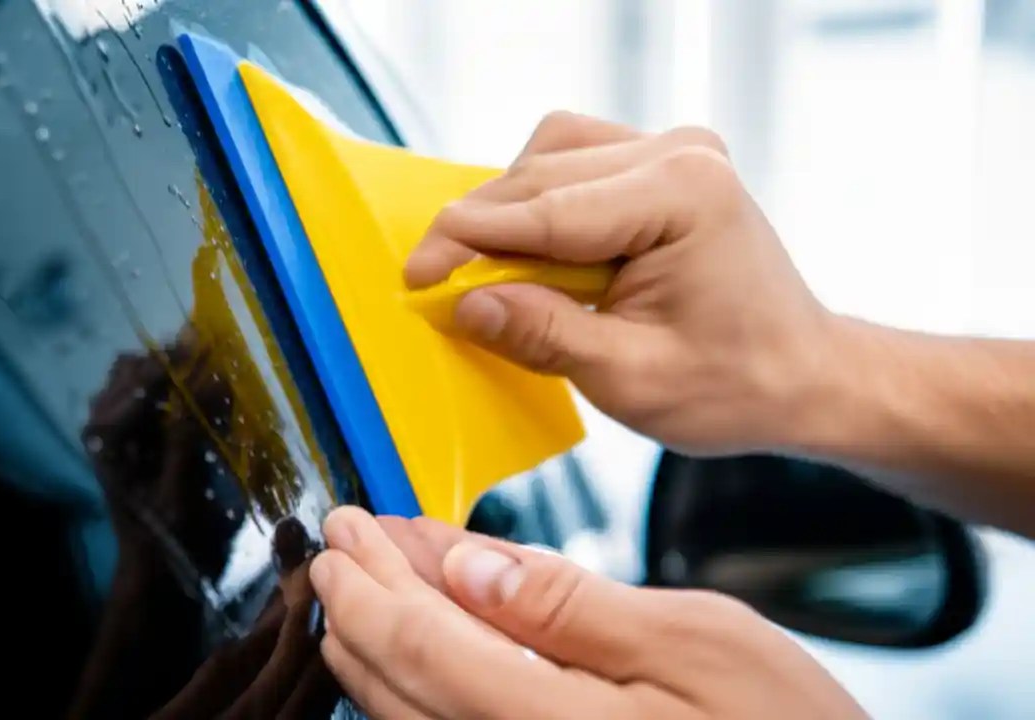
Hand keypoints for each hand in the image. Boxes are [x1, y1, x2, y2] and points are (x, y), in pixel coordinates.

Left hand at [312, 507, 866, 719]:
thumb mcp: (695, 641)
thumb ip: (568, 605)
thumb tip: (469, 566)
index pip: (413, 639)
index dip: (367, 578)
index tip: (345, 528)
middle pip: (394, 675)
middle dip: (359, 599)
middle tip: (340, 542)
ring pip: (408, 711)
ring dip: (378, 639)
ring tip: (365, 581)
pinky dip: (419, 676)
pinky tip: (429, 642)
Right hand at [406, 112, 835, 454]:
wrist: (802, 376)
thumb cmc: (736, 385)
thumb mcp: (631, 378)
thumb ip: (544, 334)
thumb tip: (464, 304)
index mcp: (683, 194)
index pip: (546, 211)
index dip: (468, 243)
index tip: (413, 275)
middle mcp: (681, 153)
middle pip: (540, 176)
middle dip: (479, 230)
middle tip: (433, 287)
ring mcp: (674, 151)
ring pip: (549, 157)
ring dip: (507, 211)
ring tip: (485, 274)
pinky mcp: (661, 165)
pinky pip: (573, 163)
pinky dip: (536, 205)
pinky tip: (528, 252)